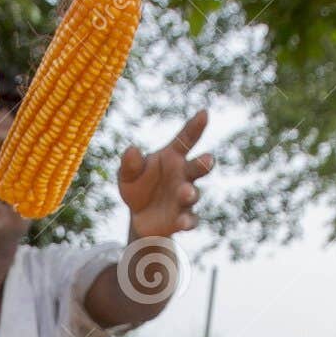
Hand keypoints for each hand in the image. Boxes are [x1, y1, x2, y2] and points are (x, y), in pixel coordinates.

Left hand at [119, 109, 213, 242]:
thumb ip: (130, 163)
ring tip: (186, 192)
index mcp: (172, 157)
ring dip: (190, 193)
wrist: (138, 217)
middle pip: (198, 167)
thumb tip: (131, 149)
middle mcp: (183, 175)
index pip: (186, 139)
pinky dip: (187, 221)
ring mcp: (185, 197)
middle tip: (208, 159)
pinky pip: (190, 219)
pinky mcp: (183, 218)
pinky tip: (182, 223)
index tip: (204, 113)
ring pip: (193, 193)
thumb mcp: (127, 175)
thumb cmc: (137, 187)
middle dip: (205, 163)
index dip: (195, 126)